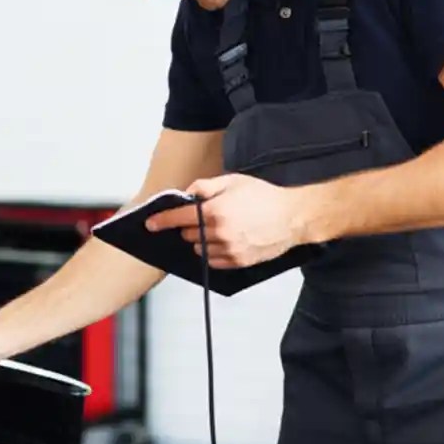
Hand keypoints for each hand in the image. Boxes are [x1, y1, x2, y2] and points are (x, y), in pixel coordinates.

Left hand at [145, 173, 307, 267]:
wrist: (292, 216)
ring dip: (201, 241)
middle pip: (188, 235)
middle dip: (189, 226)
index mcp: (215, 210)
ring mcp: (229, 249)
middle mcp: (219, 232)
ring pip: (199, 250)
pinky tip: (224, 241)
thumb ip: (205, 187)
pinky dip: (212, 253)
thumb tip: (186, 195)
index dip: (161, 220)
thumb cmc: (264, 195)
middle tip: (203, 218)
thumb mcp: (233, 181)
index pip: (178, 218)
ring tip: (217, 229)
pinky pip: (213, 261)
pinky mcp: (239, 262)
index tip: (151, 224)